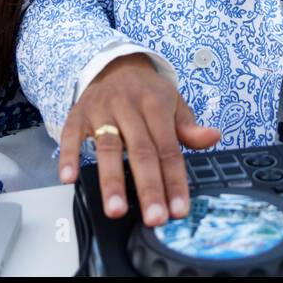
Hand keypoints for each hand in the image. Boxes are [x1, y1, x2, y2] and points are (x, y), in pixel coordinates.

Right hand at [58, 54, 220, 227]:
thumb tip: (213, 137)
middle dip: (148, 187)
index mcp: (156, 104)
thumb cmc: (148, 92)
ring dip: (111, 180)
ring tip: (116, 209)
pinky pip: (71, 136)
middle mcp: (128, 106)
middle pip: (140, 151)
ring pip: (107, 147)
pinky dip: (69, 156)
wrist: (116, 65)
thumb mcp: (174, 103)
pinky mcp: (78, 115)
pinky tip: (69, 178)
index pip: (168, 148)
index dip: (174, 180)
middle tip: (153, 217)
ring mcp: (101, 110)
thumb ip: (189, 127)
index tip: (178, 209)